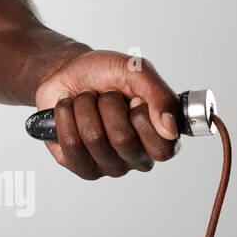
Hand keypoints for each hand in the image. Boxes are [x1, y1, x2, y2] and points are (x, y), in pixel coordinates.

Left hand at [33, 49, 180, 178]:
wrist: (67, 71)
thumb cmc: (106, 74)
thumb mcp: (138, 71)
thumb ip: (161, 97)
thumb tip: (170, 130)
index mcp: (159, 139)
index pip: (161, 149)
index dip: (141, 118)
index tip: (132, 98)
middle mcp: (136, 158)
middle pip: (122, 139)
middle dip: (108, 104)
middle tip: (105, 95)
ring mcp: (107, 165)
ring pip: (93, 139)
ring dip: (84, 106)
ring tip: (85, 99)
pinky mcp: (78, 164)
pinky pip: (70, 143)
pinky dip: (65, 115)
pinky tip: (68, 108)